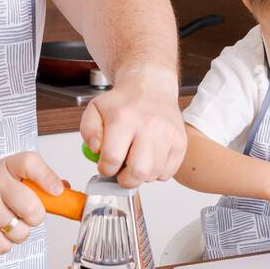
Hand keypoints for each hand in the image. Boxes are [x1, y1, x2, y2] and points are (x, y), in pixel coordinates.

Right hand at [0, 151, 63, 252]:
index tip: (56, 191)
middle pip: (33, 208)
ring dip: (17, 233)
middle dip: (34, 218)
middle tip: (24, 214)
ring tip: (3, 222)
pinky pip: (6, 245)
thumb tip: (62, 189)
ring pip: (21, 231)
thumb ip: (33, 181)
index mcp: (4, 167)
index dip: (48, 177)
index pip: (30, 163)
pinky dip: (3, 244)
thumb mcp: (4, 176)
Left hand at [79, 65, 185, 187]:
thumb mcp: (95, 109)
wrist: (150, 87)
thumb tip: (96, 150)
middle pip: (138, 172)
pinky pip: (168, 173)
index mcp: (123, 118)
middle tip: (121, 173)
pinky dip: (157, 173)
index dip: (105, 169)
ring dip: (141, 176)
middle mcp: (148, 126)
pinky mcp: (180, 141)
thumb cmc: (123, 102)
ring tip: (135, 162)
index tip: (105, 166)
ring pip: (154, 174)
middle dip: (125, 180)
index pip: (112, 158)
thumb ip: (89, 131)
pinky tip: (149, 158)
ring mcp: (167, 134)